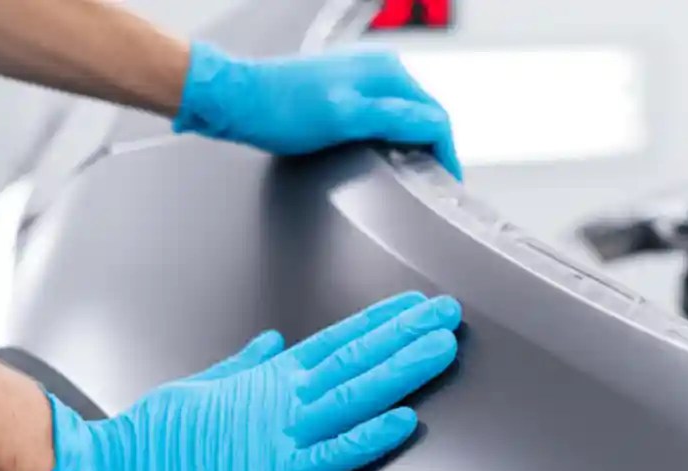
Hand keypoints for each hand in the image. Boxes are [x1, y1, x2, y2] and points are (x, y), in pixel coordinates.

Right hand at [9, 292, 461, 470]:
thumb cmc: (146, 440)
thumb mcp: (199, 388)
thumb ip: (240, 367)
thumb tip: (270, 343)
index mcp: (263, 380)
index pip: (336, 342)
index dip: (381, 324)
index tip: (415, 306)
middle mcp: (279, 398)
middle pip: (355, 359)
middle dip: (406, 334)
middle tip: (449, 311)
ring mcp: (279, 434)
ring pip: (354, 394)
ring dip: (402, 369)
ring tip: (442, 346)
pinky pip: (331, 454)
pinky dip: (369, 436)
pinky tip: (404, 421)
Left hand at [174, 42, 462, 179]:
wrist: (238, 100)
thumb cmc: (283, 110)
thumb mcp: (346, 118)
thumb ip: (395, 120)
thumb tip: (434, 128)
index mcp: (387, 73)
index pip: (436, 117)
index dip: (446, 154)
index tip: (449, 184)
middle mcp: (380, 70)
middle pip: (424, 115)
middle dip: (435, 149)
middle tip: (436, 184)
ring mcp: (363, 79)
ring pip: (406, 117)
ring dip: (416, 144)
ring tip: (417, 174)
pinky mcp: (347, 91)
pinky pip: (385, 116)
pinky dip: (394, 138)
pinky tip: (386, 155)